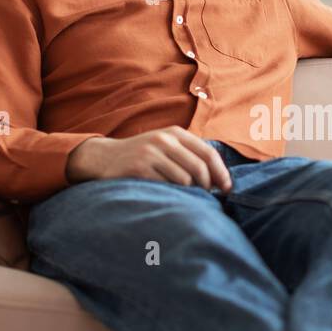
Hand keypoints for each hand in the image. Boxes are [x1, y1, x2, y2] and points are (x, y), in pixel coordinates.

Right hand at [67, 126, 233, 190]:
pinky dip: (170, 194)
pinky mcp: (138, 168)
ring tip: (180, 194)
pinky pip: (166, 186)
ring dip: (187, 192)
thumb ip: (190, 156)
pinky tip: (164, 194)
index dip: (221, 172)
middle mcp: (164, 140)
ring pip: (184, 179)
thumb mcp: (166, 147)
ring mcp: (150, 153)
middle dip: (207, 186)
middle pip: (199, 168)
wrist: (104, 157)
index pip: (208, 153)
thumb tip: (219, 180)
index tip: (227, 189)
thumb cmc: (142, 156)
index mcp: (175, 133)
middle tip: (205, 196)